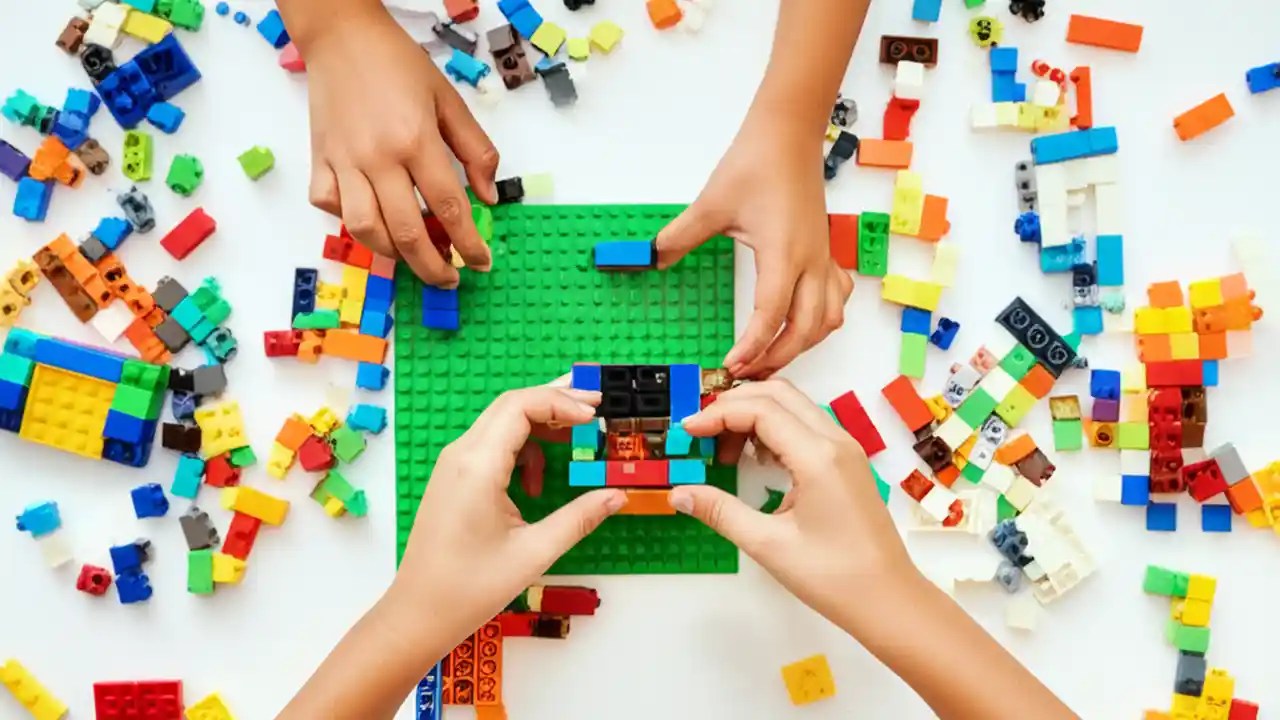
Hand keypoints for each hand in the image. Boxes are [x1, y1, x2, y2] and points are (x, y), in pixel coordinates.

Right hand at [299, 4, 498, 286]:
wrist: (341, 36)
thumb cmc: (398, 64)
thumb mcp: (449, 100)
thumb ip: (475, 149)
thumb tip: (488, 196)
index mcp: (415, 140)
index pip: (449, 207)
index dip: (468, 243)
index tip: (481, 263)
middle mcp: (377, 158)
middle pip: (407, 232)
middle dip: (433, 265)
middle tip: (449, 278)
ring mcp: (343, 162)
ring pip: (365, 230)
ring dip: (393, 254)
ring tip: (414, 256)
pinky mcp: (318, 161)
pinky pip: (331, 206)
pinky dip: (350, 222)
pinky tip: (372, 218)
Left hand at [393, 387, 625, 642]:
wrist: (419, 613)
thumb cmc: (470, 587)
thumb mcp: (534, 553)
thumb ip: (579, 518)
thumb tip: (617, 495)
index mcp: (478, 466)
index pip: (521, 406)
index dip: (561, 403)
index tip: (595, 417)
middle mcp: (461, 456)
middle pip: (511, 405)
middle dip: (555, 401)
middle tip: (596, 406)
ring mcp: (453, 466)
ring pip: (501, 422)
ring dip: (540, 425)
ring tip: (576, 438)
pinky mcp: (453, 479)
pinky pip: (492, 444)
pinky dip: (522, 449)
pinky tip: (539, 484)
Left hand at [655, 115, 852, 377]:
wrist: (788, 133)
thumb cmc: (756, 162)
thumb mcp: (710, 203)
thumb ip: (679, 236)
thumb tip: (653, 259)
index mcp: (783, 253)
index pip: (771, 315)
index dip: (753, 347)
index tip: (731, 366)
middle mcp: (810, 261)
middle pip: (806, 329)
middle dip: (778, 358)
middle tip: (747, 374)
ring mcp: (823, 257)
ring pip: (829, 318)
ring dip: (804, 343)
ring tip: (773, 357)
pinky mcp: (825, 251)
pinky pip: (837, 297)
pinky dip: (823, 319)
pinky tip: (802, 323)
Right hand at [668, 380, 914, 632]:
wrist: (888, 600)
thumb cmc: (834, 576)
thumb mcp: (768, 544)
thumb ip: (720, 511)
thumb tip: (679, 493)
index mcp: (818, 457)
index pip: (760, 410)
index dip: (718, 414)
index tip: (687, 432)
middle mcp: (836, 443)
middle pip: (779, 395)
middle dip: (734, 405)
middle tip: (702, 433)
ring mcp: (846, 451)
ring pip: (794, 407)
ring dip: (755, 416)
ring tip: (725, 450)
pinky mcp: (848, 464)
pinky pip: (807, 428)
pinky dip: (775, 430)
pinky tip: (756, 460)